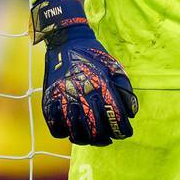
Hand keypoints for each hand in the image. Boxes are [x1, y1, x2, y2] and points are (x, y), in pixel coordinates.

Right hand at [31, 0, 137, 144]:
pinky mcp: (49, 99)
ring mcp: (62, 96)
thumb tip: (130, 115)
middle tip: (108, 139)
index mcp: (100, 83)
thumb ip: (125, 90)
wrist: (66, 39)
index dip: (122, 130)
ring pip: (75, 132)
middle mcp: (81, 91)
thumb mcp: (114, 67)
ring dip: (85, 139)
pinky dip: (65, 133)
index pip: (114, 116)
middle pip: (95, 130)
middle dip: (105, 139)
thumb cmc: (93, 56)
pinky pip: (55, 127)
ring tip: (91, 137)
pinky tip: (72, 130)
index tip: (125, 133)